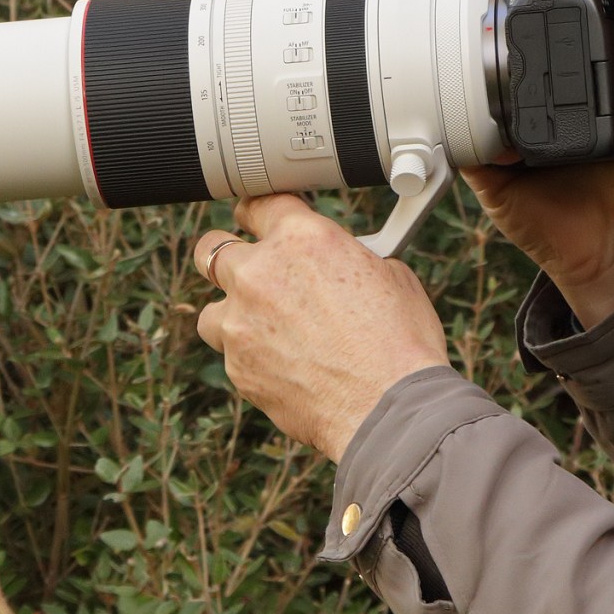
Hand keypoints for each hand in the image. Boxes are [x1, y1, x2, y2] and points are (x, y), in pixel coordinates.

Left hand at [193, 194, 449, 462]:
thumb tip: (345, 261)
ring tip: (265, 328)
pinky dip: (251, 358)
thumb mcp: (391, 275)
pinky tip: (284, 367)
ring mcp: (241, 324)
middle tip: (248, 269)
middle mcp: (260, 273)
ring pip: (213, 309)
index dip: (258, 211)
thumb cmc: (401, 343)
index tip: (255, 219)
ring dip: (233, 314)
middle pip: (212, 249)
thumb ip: (350, 258)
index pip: (259, 204)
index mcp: (302, 238)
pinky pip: (231, 355)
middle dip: (229, 257)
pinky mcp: (238, 369)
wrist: (389, 409)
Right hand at [453, 0, 613, 327]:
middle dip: (474, 5)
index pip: (537, 28)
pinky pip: (461, 147)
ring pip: (464, 86)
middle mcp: (530, 102)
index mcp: (567, 82)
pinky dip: (459, 128)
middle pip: (488, 45)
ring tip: (457, 18)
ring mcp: (504, 135)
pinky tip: (473, 109)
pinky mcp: (490, 175)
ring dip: (453, 51)